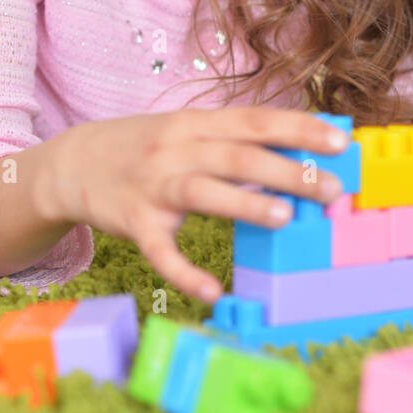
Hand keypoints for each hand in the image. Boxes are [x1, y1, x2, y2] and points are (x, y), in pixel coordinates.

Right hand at [43, 107, 350, 301]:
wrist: (71, 163)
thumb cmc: (145, 147)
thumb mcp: (185, 129)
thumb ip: (232, 140)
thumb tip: (296, 153)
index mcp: (196, 123)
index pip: (255, 121)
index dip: (299, 128)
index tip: (341, 141)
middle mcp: (176, 149)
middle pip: (238, 156)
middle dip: (289, 170)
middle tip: (332, 188)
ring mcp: (153, 186)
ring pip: (204, 192)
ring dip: (245, 204)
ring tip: (285, 218)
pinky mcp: (133, 223)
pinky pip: (161, 252)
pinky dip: (186, 273)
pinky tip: (214, 291)